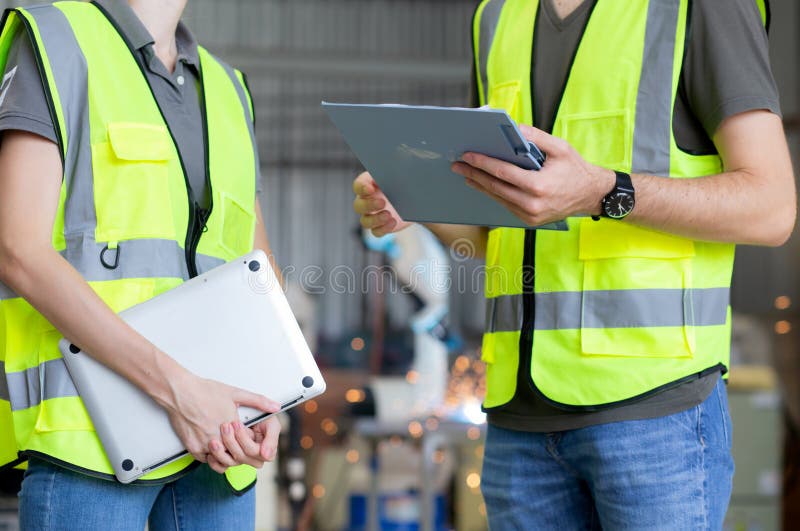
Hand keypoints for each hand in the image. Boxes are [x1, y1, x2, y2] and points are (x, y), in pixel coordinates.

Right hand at [163, 370, 280, 467]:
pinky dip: (212, 456)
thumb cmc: (205, 391)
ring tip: (230, 448)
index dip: (253, 444)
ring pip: (221, 460)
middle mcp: (219, 437)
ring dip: (227, 456)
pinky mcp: (192, 447)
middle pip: (236, 456)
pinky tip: (216, 447)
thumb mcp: (235, 393)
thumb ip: (258, 401)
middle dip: (242, 453)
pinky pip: (206, 459)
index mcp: (232, 425)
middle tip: (244, 450)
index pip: (249, 444)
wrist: (180, 392)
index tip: (253, 442)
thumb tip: (275, 407)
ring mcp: (205, 444)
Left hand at [206, 416, 281, 473]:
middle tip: (225, 425)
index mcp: (265, 450)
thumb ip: (272, 437)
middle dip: (231, 441)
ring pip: (230, 462)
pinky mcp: (229, 459)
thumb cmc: (260, 416)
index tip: (236, 424)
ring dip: (221, 451)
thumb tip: (266, 455)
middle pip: (241, 456)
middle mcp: (253, 457)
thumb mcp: (271, 423)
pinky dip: (215, 462)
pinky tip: (209, 453)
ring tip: (213, 440)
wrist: (243, 412)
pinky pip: (222, 467)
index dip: (244, 439)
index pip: (254, 451)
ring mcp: (241, 458)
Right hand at [352, 172, 410, 236]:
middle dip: (369, 205)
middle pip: (358, 206)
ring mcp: (372, 216)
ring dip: (375, 219)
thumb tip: (389, 174)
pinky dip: (383, 228)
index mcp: (368, 185)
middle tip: (382, 202)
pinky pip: (376, 231)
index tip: (370, 189)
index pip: (358, 186)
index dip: (362, 188)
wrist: (416, 199)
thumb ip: (391, 173)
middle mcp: (367, 201)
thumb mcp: (400, 175)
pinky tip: (393, 222)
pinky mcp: (381, 227)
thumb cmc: (404, 182)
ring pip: (365, 221)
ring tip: (389, 215)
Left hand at [451, 125, 614, 225]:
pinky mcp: (528, 220)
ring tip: (466, 173)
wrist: (590, 195)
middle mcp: (532, 204)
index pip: (503, 172)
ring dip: (480, 185)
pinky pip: (506, 205)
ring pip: (498, 197)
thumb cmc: (575, 169)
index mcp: (539, 186)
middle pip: (495, 187)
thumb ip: (536, 137)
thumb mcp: (560, 147)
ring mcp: (529, 215)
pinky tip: (483, 184)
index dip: (483, 163)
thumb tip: (513, 128)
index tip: (468, 156)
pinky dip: (493, 193)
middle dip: (474, 174)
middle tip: (458, 165)